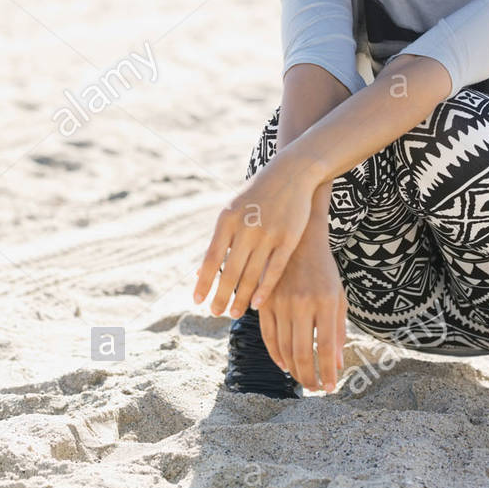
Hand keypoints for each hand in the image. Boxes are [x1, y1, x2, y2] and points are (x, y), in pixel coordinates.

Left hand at [193, 153, 320, 317]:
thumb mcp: (232, 212)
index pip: (211, 259)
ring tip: (233, 313)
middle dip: (220, 296)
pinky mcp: (288, 239)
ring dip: (241, 297)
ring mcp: (268, 234)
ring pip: (252, 275)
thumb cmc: (256, 196)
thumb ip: (218, 242)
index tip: (196, 301)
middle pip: (230, 271)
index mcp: (227, 220)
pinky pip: (274, 271)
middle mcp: (246, 228)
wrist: (291, 173)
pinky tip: (256, 304)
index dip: (204, 282)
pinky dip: (264, 290)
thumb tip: (199, 273)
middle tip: (215, 313)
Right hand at [259, 232, 346, 391]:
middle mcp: (301, 303)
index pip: (325, 347)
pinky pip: (268, 335)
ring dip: (293, 369)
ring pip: (283, 347)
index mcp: (325, 302)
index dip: (327, 372)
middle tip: (315, 389)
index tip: (331, 387)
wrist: (299, 240)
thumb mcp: (338, 297)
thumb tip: (336, 365)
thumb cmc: (324, 272)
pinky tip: (284, 365)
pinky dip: (275, 354)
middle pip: (301, 352)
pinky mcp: (265, 301)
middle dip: (308, 377)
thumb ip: (338, 330)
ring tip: (303, 379)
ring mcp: (280, 302)